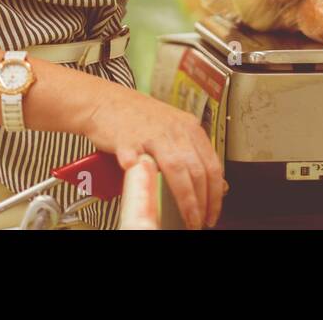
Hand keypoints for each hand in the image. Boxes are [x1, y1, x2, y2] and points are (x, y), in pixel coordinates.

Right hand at [80, 84, 222, 229]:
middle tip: (200, 221)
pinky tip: (138, 183)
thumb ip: (192, 155)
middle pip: (197, 170)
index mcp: (189, 128)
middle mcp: (174, 130)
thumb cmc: (138, 119)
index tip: (213, 211)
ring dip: (184, 198)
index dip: (216, 193)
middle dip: (202, 201)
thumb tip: (216, 184)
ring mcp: (150, 133)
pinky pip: (133, 156)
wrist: (106, 101)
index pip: (212, 164)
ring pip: (176, 168)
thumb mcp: (174, 131)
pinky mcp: (126, 138)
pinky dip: (137, 171)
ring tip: (186, 217)